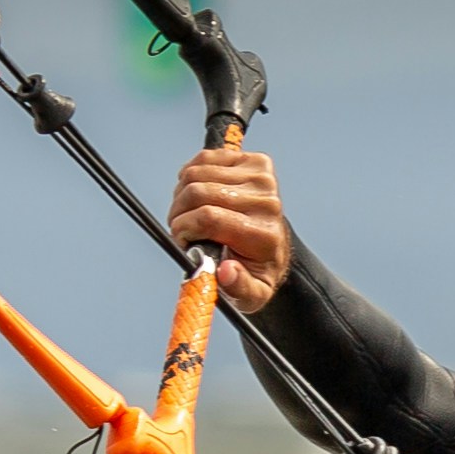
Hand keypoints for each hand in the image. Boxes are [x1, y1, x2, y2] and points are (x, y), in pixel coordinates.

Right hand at [161, 144, 287, 310]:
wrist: (276, 247)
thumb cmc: (257, 269)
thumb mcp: (252, 294)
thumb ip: (238, 288)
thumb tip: (225, 272)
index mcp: (263, 234)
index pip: (209, 217)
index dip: (184, 227)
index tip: (181, 239)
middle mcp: (266, 202)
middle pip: (198, 192)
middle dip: (178, 212)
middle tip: (180, 227)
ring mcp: (262, 178)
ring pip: (196, 174)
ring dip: (181, 194)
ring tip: (187, 212)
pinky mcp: (255, 162)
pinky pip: (206, 158)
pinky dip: (191, 174)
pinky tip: (196, 192)